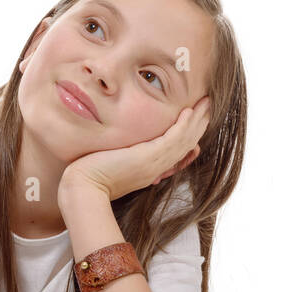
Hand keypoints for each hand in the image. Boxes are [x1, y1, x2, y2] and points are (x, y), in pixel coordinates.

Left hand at [59, 95, 211, 204]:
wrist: (83, 189)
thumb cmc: (89, 178)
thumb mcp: (110, 165)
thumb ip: (121, 157)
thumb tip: (122, 148)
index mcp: (148, 171)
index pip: (177, 154)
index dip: (190, 138)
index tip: (195, 122)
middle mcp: (155, 168)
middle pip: (186, 145)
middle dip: (199, 125)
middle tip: (209, 106)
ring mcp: (153, 164)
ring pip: (184, 141)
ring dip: (197, 120)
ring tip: (207, 103)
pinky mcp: (147, 158)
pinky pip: (173, 139)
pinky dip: (183, 125)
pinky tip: (189, 111)